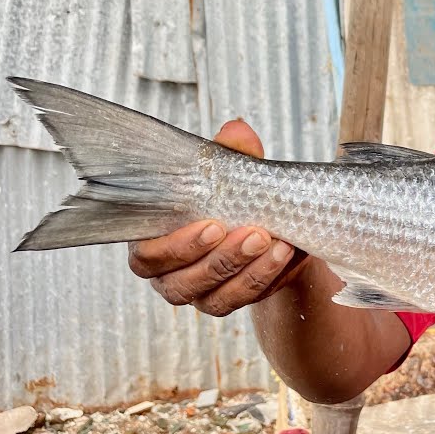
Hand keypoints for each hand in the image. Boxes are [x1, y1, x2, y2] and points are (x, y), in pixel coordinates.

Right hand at [127, 120, 302, 316]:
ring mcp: (200, 294)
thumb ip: (230, 153)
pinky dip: (266, 279)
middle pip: (182, 282)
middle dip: (220, 260)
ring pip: (215, 298)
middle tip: (254, 234)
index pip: (148, 256)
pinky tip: (286, 254)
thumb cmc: (233, 196)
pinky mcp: (231, 301)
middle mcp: (170, 275)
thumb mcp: (232, 172)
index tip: (214, 226)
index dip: (177, 247)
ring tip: (275, 244)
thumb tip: (236, 131)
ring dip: (247, 273)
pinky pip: (245, 300)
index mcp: (153, 241)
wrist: (268, 224)